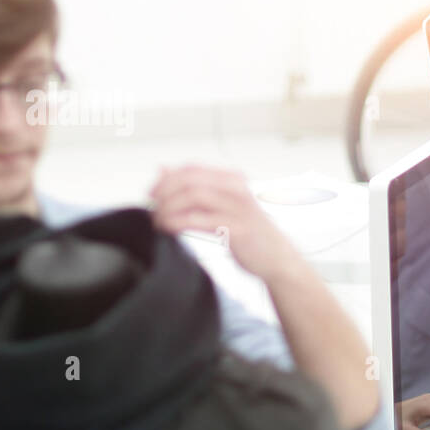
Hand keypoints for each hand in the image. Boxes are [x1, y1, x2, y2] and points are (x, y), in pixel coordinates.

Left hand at [150, 165, 299, 281]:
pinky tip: (169, 229)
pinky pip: (197, 220)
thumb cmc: (249, 234)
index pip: (191, 169)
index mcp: (233, 180)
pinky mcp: (236, 228)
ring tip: (159, 221)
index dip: (166, 180)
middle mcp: (236, 188)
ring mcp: (238, 207)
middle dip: (164, 193)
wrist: (278, 259)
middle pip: (189, 180)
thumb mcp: (222, 206)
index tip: (152, 195)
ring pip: (192, 196)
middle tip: (153, 209)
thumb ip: (194, 189)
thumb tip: (162, 169)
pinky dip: (177, 223)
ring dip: (168, 208)